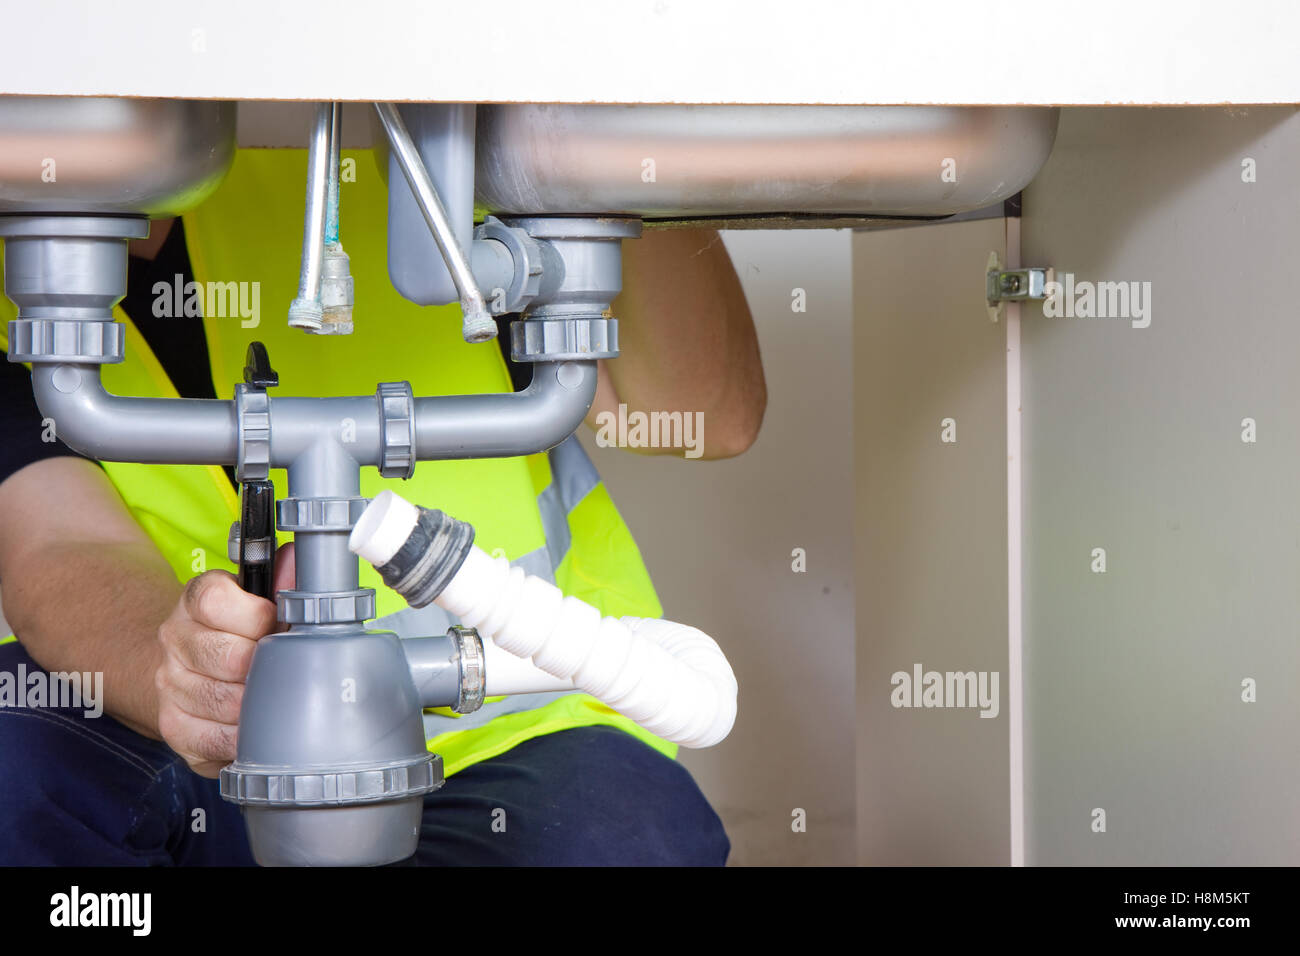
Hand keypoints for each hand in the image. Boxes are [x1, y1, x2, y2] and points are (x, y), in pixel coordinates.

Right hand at [155, 544, 294, 776]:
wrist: (194, 667)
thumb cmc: (241, 631)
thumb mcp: (262, 597)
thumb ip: (283, 578)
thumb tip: (299, 558)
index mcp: (196, 600)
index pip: (215, 600)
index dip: (256, 615)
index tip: (274, 622)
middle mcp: (175, 640)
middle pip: (226, 656)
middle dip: (263, 666)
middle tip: (281, 666)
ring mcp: (170, 684)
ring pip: (221, 701)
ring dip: (256, 703)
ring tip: (273, 696)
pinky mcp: (173, 726)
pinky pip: (211, 739)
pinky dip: (241, 737)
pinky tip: (255, 727)